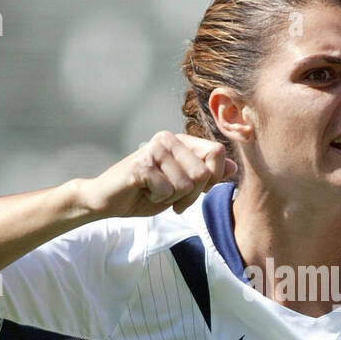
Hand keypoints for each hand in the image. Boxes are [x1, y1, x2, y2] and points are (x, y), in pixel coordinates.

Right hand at [81, 131, 237, 219]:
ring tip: (154, 191)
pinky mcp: (141, 164)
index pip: (217, 153)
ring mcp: (154, 150)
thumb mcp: (182, 186)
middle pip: (203, 173)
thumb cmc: (145, 192)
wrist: (108, 200)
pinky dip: (157, 199)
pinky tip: (143, 191)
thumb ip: (206, 175)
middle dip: (190, 195)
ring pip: (186, 184)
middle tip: (170, 195)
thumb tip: (232, 167)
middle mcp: (168, 139)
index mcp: (181, 141)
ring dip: (172, 198)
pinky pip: (166, 190)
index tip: (192, 189)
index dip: (211, 178)